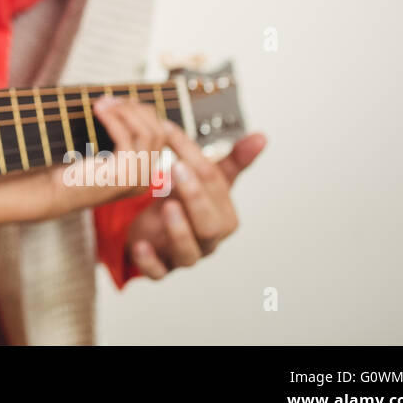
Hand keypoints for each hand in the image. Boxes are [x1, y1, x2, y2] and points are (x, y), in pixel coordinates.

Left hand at [50, 95, 169, 213]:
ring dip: (125, 111)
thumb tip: (127, 101)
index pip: (160, 136)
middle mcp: (146, 180)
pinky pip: (126, 137)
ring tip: (103, 102)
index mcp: (143, 173)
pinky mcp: (124, 176)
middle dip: (137, 109)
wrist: (53, 190)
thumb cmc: (72, 167)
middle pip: (158, 132)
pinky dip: (113, 118)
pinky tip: (98, 109)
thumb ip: (120, 134)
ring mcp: (138, 179)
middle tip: (111, 99)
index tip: (124, 100)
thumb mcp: (103, 150)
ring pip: (148, 133)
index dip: (145, 113)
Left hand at [124, 122, 264, 278]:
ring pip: (189, 253)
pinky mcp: (160, 267)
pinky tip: (140, 245)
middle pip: (210, 225)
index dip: (193, 157)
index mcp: (224, 216)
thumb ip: (233, 161)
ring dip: (179, 230)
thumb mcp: (208, 181)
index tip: (170, 131)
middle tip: (177, 168)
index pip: (215, 185)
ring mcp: (184, 256)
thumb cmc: (187, 204)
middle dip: (196, 196)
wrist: (157, 229)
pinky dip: (149, 261)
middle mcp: (209, 240)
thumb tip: (262, 137)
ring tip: (168, 206)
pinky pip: (158, 271)